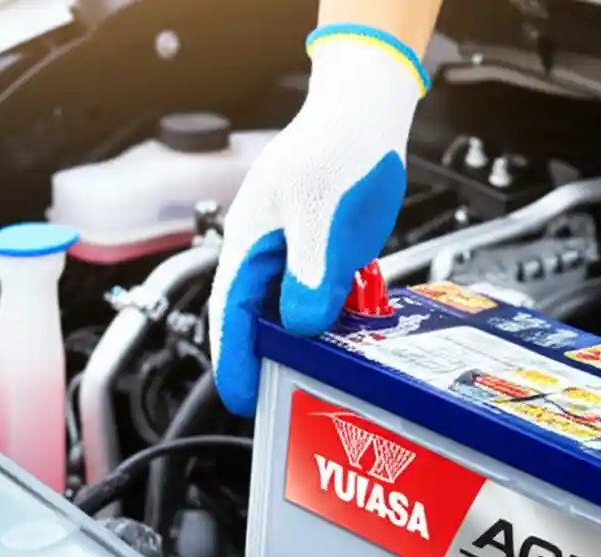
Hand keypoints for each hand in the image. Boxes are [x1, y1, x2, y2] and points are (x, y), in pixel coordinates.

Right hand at [209, 24, 428, 416]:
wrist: (368, 112)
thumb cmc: (337, 148)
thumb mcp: (322, 219)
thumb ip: (311, 276)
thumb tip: (301, 326)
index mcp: (250, 242)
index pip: (232, 314)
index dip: (235, 358)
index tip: (241, 397)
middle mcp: (268, 250)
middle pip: (260, 316)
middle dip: (267, 357)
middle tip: (280, 399)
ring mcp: (298, 249)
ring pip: (293, 307)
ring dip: (303, 340)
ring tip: (314, 378)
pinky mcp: (326, 248)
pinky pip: (322, 292)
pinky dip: (331, 315)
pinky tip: (348, 334)